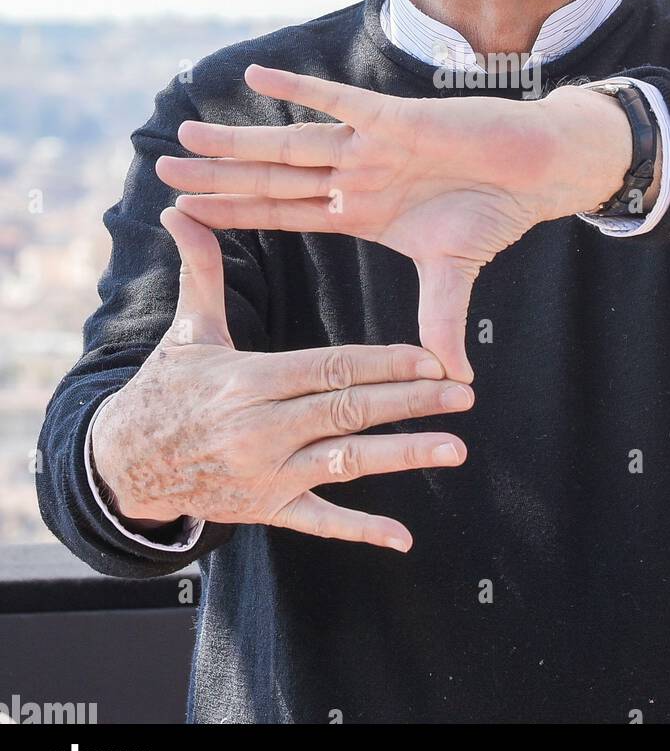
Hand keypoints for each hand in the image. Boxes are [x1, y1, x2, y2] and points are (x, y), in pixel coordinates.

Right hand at [89, 206, 473, 552]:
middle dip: (409, 402)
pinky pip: (318, 520)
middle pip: (348, 411)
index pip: (330, 368)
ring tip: (454, 448)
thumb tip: (178, 212)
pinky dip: (360, 530)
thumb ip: (200, 270)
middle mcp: (262, 428)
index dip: (382, 363)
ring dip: (402, 456)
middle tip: (463, 394)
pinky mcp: (266, 509)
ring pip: (345, 463)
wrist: (124, 464)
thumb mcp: (187, 328)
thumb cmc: (167, 387)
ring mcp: (267, 473)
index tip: (430, 358)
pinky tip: (403, 537)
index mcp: (251, 381)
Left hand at [155, 66, 637, 380]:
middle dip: (217, 176)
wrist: (534, 170)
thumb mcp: (454, 273)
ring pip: (291, 145)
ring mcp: (370, 148)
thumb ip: (440, 320)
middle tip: (161, 172)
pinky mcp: (395, 121)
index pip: (282, 213)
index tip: (185, 213)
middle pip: (272, 178)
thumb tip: (453, 381)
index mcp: (358, 211)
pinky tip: (255, 76)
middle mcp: (354, 176)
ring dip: (239, 142)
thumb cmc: (493, 213)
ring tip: (186, 135)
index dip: (234, 213)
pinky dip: (299, 89)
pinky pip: (338, 102)